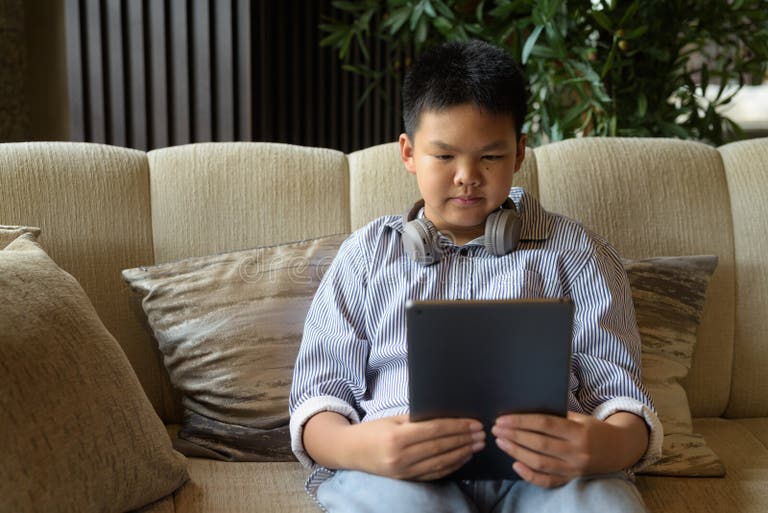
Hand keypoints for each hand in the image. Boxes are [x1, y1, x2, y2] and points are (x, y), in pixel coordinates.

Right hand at [345, 414, 485, 480]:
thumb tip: (446, 417)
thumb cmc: (373, 430)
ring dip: (462, 454)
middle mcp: (400, 457)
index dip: (457, 427)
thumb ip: (417, 419)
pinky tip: (462, 458)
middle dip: (464, 440)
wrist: (350, 451)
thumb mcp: (393, 420)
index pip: (434, 431)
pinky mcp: (405, 479)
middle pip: (440, 447)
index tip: (473, 423)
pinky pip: (433, 474)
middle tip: (482, 434)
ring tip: (477, 445)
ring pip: (440, 463)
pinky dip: (451, 466)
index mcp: (397, 438)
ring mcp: (403, 471)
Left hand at [491, 411, 647, 487]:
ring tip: (501, 442)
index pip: (545, 425)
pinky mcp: (570, 479)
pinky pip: (547, 481)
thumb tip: (524, 410)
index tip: (503, 418)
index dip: (521, 421)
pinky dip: (529, 475)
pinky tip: (515, 464)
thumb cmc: (592, 428)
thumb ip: (556, 416)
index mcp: (579, 432)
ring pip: (540, 463)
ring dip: (516, 452)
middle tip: (496, 429)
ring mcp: (573, 468)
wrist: (617, 449)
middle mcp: (577, 452)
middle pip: (539, 444)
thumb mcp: (579, 417)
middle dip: (514, 436)